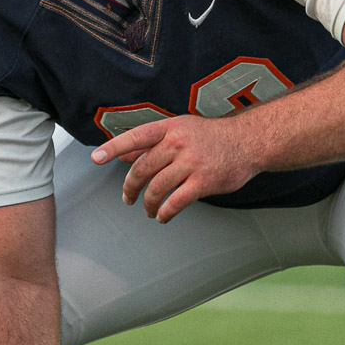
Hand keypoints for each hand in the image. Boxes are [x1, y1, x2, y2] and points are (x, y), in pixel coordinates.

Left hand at [91, 115, 262, 221]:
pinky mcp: (203, 181)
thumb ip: (153, 144)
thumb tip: (124, 155)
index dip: (114, 148)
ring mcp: (191, 162)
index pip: (136, 137)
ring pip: (157, 188)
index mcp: (170, 128)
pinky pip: (176, 201)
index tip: (96, 158)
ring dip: (148, 204)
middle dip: (130, 187)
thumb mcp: (181, 130)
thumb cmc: (212, 137)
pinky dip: (165, 212)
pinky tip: (163, 216)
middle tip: (127, 198)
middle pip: (143, 168)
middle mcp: (178, 143)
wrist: (249, 142)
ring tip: (148, 210)